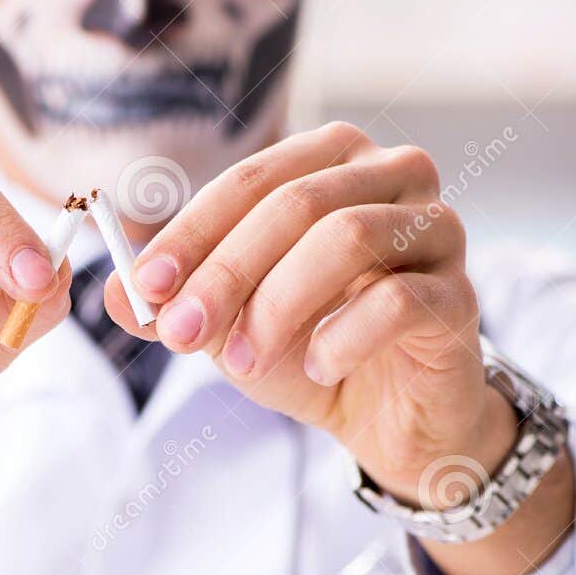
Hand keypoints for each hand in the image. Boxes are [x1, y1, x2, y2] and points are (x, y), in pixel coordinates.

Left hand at [106, 121, 512, 508]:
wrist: (384, 415)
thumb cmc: (306, 347)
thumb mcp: (226, 324)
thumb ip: (174, 302)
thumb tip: (115, 290)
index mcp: (330, 159)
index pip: (249, 179)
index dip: (192, 230)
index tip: (148, 285)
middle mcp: (391, 174)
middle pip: (296, 202)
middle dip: (226, 271)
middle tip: (180, 334)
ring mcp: (436, 228)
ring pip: (347, 237)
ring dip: (277, 305)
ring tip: (240, 361)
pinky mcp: (460, 293)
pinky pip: (398, 299)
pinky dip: (341, 336)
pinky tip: (317, 365)